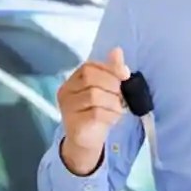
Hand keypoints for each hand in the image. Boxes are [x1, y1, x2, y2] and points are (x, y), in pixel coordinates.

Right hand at [57, 47, 130, 174]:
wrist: (87, 140)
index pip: (89, 66)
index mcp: (73, 80)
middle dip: (112, 85)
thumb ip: (111, 70)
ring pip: (95, 96)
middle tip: (120, 96)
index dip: (110, 68)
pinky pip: (96, 113)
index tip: (125, 75)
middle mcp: (66, 92)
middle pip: (91, 78)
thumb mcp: (107, 89)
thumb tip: (117, 50)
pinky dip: (111, 115)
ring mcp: (67, 108)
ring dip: (113, 102)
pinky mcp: (75, 123)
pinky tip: (112, 118)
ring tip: (117, 109)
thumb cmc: (98, 111)